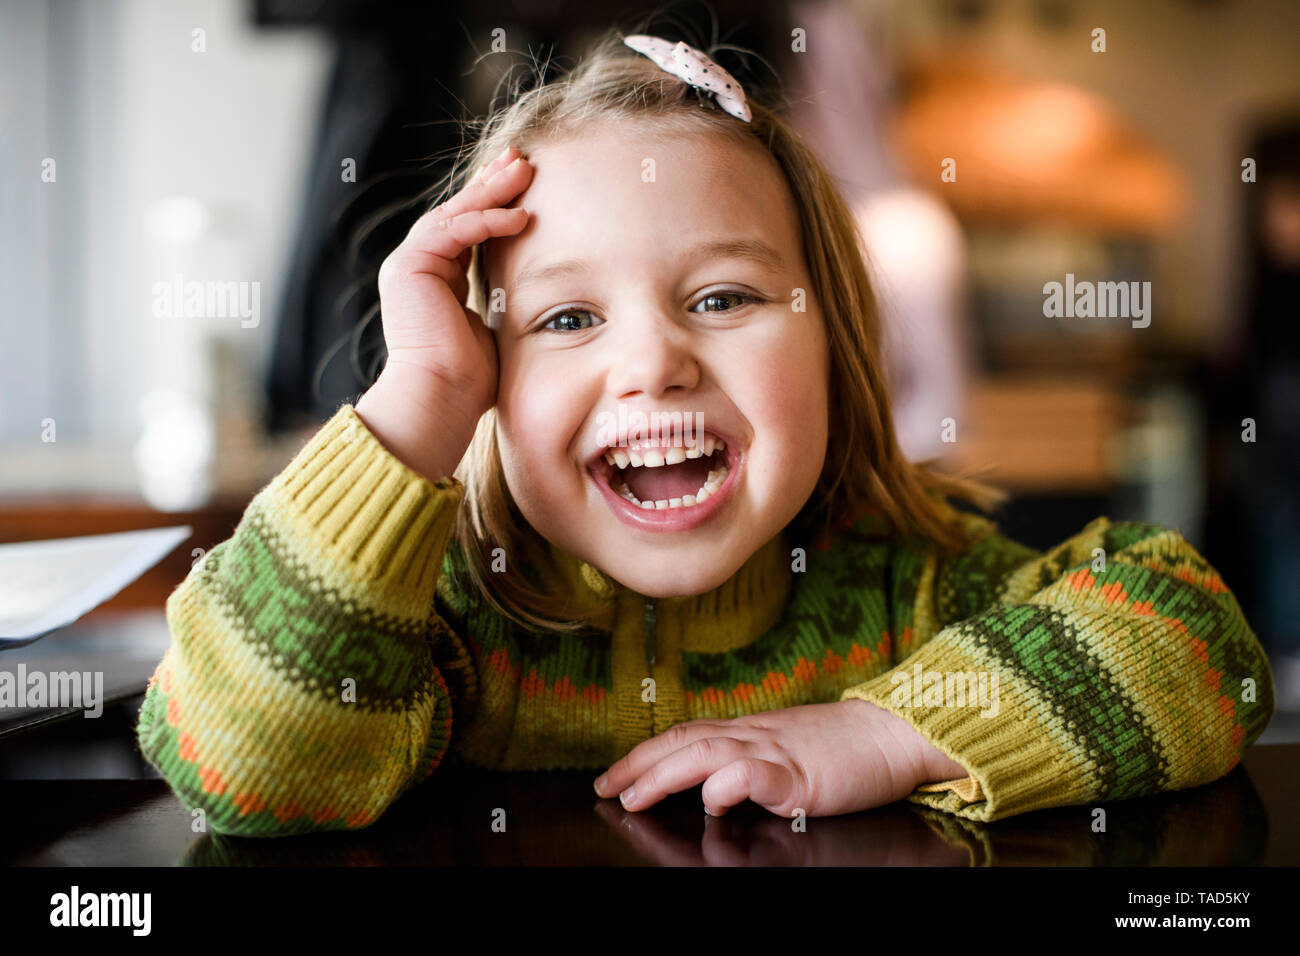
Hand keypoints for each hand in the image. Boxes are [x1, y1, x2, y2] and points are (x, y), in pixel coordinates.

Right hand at [356, 146, 533, 480]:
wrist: (441, 399)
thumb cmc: (470, 380)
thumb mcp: (493, 326)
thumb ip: (501, 299)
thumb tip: (536, 292)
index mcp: (435, 279)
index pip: (466, 230)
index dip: (493, 203)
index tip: (523, 184)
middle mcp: (417, 267)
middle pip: (457, 212)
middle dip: (490, 184)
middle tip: (521, 158)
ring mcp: (409, 265)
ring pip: (454, 214)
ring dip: (491, 192)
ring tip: (524, 171)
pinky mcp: (408, 267)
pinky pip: (452, 231)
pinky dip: (485, 221)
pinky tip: (519, 217)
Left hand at [593, 699, 968, 817]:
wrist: (896, 733)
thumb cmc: (848, 748)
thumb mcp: (789, 750)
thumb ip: (753, 764)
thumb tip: (713, 787)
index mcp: (750, 731)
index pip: (685, 734)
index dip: (645, 753)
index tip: (613, 774)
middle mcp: (754, 735)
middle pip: (683, 741)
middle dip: (637, 764)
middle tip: (604, 788)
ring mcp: (776, 752)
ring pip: (705, 753)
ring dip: (663, 775)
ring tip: (634, 796)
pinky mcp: (802, 774)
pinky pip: (756, 773)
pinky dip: (727, 784)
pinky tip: (711, 799)